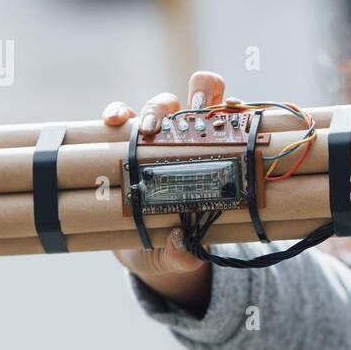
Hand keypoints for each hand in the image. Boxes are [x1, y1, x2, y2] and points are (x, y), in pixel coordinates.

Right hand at [102, 71, 231, 296]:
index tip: (234, 116)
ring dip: (158, 110)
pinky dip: (117, 113)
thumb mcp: (177, 254)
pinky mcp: (122, 140)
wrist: (137, 249)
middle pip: (202, 96)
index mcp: (215, 155)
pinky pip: (120, 115)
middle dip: (201, 95)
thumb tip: (183, 246)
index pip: (234, 121)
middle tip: (195, 116)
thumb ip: (182, 254)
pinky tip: (113, 122)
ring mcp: (156, 136)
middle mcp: (187, 138)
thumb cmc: (169, 244)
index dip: (237, 112)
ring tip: (148, 130)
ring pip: (162, 102)